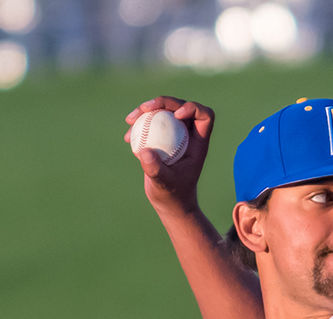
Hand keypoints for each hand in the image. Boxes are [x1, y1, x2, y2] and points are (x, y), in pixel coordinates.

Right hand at [123, 97, 214, 219]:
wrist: (169, 202)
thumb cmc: (172, 196)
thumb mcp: (164, 184)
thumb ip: (156, 170)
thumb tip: (144, 151)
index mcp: (198, 143)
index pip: (205, 116)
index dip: (193, 108)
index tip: (176, 115)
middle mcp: (188, 135)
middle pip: (179, 107)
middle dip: (163, 102)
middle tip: (144, 108)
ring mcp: (174, 135)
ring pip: (163, 112)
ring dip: (146, 111)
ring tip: (130, 120)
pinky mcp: (161, 139)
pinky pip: (151, 124)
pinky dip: (138, 126)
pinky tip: (127, 137)